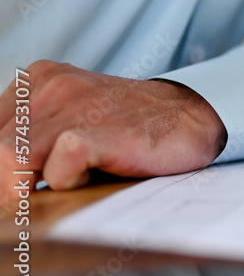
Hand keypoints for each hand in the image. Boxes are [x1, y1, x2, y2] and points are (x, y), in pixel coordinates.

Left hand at [0, 61, 225, 203]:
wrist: (191, 117)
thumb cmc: (128, 128)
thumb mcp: (67, 120)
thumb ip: (28, 140)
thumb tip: (3, 180)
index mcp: (36, 81)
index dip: (3, 169)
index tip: (20, 184)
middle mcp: (49, 86)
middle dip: (10, 184)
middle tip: (41, 194)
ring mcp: (75, 105)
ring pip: (9, 161)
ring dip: (35, 185)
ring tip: (71, 180)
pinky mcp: (100, 131)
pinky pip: (58, 166)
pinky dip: (68, 181)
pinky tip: (93, 174)